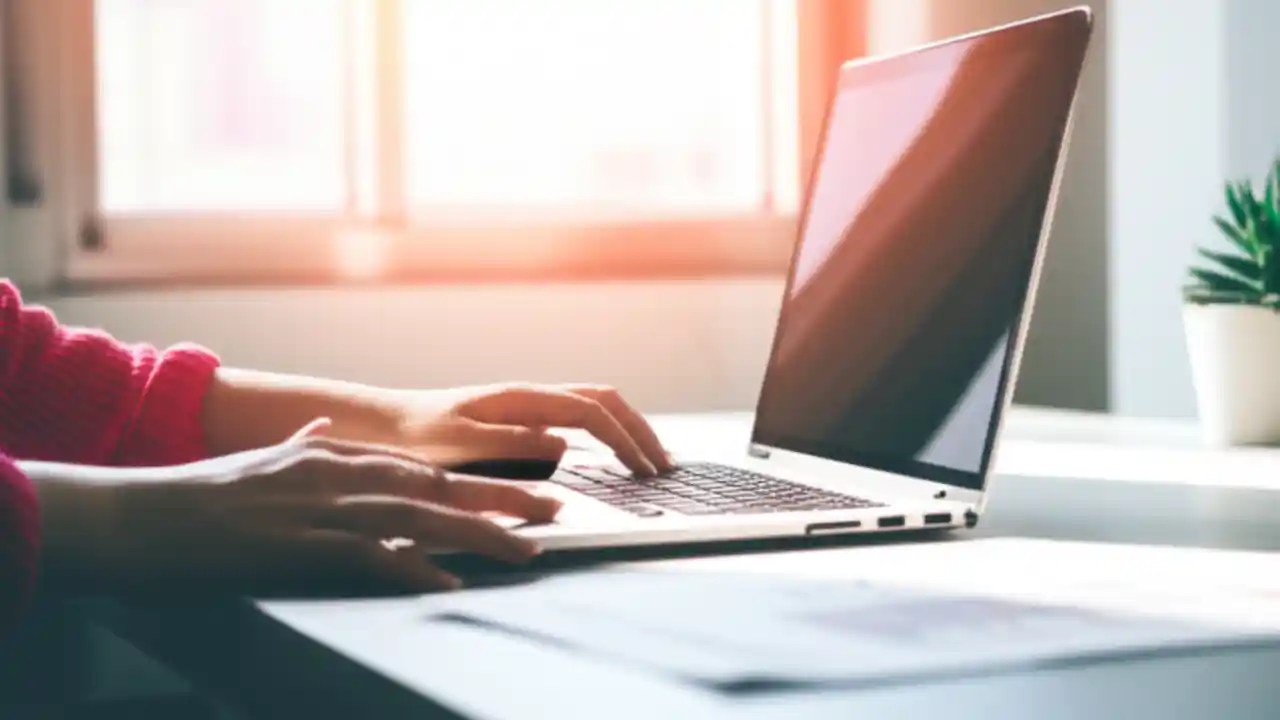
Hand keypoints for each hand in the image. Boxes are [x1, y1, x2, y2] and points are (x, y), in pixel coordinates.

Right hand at [28, 429, 560, 592]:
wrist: (142, 516)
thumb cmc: (200, 496)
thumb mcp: (264, 458)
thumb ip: (306, 442)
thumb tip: (328, 425)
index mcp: (333, 457)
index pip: (420, 467)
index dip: (476, 477)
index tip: (519, 486)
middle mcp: (338, 476)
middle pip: (437, 487)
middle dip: (501, 498)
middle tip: (552, 511)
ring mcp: (321, 510)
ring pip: (420, 519)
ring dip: (479, 535)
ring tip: (526, 550)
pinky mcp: (300, 546)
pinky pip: (371, 558)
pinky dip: (413, 570)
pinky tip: (447, 584)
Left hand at [385, 383, 672, 476]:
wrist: (383, 424)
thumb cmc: (414, 437)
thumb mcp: (458, 444)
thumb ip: (511, 443)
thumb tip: (565, 444)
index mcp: (522, 399)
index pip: (591, 412)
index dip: (625, 440)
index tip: (645, 471)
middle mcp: (531, 397)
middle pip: (605, 400)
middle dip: (641, 430)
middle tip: (666, 466)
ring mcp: (529, 406)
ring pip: (595, 405)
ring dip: (628, 428)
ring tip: (653, 460)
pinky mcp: (524, 420)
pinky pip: (579, 419)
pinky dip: (607, 433)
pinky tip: (614, 456)